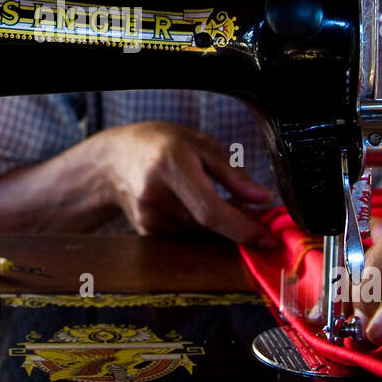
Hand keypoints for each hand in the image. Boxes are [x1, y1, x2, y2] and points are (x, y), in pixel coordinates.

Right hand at [98, 121, 276, 247]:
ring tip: (204, 191)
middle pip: (209, 223)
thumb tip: (262, 198)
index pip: (210, 209)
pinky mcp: (147, 232)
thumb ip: (231, 172)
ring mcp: (147, 218)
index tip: (269, 239)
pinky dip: (196, 222)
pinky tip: (185, 201)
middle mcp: (155, 195)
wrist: (112, 161)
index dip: (242, 228)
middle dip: (236, 222)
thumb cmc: (160, 144)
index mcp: (171, 166)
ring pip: (199, 230)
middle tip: (249, 208)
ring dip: (214, 219)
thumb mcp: (199, 143)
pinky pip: (186, 234)